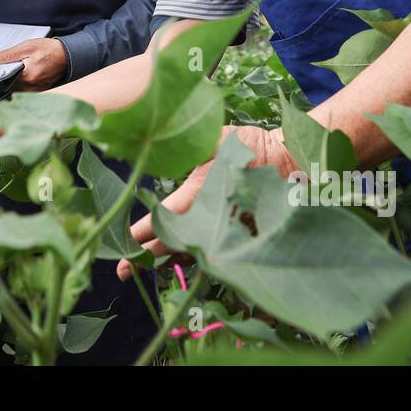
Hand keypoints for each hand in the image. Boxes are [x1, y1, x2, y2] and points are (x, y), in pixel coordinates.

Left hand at [0, 37, 67, 90]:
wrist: (67, 55)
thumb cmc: (49, 49)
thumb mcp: (27, 47)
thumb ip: (8, 54)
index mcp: (28, 76)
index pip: (4, 80)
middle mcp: (32, 86)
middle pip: (9, 85)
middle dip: (3, 78)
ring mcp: (36, 90)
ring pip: (16, 88)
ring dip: (11, 81)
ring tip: (9, 71)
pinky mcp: (39, 90)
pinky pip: (24, 89)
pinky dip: (20, 83)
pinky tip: (19, 74)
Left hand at [117, 125, 294, 280]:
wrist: (291, 162)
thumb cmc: (251, 147)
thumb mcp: (220, 140)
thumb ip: (192, 147)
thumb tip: (159, 147)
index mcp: (202, 193)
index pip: (166, 216)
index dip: (144, 230)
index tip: (124, 241)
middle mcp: (211, 219)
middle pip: (173, 242)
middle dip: (145, 256)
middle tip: (120, 270)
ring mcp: (223, 231)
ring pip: (189, 251)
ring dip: (165, 260)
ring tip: (137, 269)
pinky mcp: (234, 235)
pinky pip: (207, 250)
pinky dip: (187, 256)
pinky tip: (171, 261)